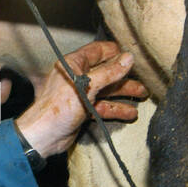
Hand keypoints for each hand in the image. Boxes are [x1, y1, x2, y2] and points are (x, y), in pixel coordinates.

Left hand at [15, 41, 147, 158]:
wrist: (44, 135)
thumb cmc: (59, 106)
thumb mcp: (87, 86)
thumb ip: (109, 72)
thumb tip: (128, 58)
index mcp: (74, 64)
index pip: (98, 51)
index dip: (115, 52)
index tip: (133, 55)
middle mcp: (78, 76)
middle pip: (106, 72)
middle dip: (124, 76)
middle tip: (143, 77)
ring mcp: (81, 94)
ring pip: (107, 90)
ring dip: (124, 93)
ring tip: (143, 95)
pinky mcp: (84, 110)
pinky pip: (103, 106)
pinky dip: (116, 109)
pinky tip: (131, 113)